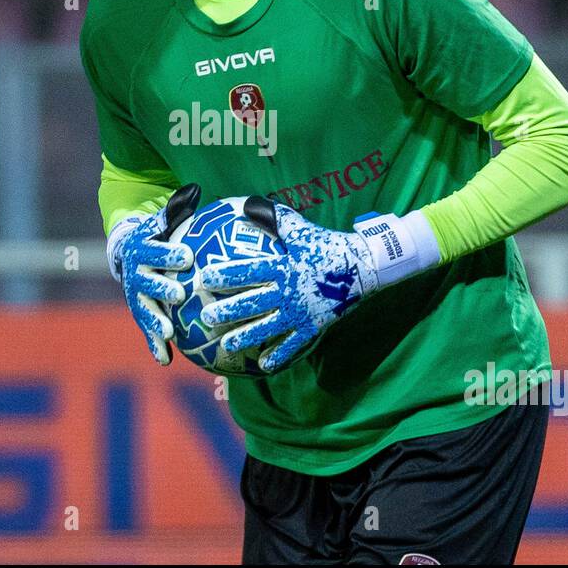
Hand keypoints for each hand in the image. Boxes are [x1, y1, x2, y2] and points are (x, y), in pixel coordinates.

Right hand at [106, 183, 201, 364]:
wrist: (129, 255)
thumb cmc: (157, 235)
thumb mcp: (163, 221)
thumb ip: (176, 208)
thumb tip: (194, 188)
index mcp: (141, 251)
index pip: (154, 252)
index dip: (168, 254)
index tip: (188, 256)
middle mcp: (135, 276)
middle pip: (147, 284)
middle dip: (161, 289)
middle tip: (179, 294)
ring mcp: (136, 297)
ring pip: (144, 311)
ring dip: (154, 323)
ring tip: (168, 333)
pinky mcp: (141, 314)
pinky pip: (147, 332)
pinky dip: (154, 347)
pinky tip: (167, 360)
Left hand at [198, 198, 439, 373]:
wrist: (363, 266)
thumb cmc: (327, 246)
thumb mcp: (300, 229)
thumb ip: (274, 218)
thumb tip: (247, 203)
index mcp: (283, 266)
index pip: (249, 270)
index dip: (226, 274)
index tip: (203, 278)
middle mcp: (289, 290)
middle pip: (253, 302)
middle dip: (228, 310)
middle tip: (206, 316)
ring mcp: (301, 311)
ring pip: (268, 326)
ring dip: (246, 336)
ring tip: (226, 345)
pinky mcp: (313, 325)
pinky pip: (293, 343)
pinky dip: (279, 354)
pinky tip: (262, 365)